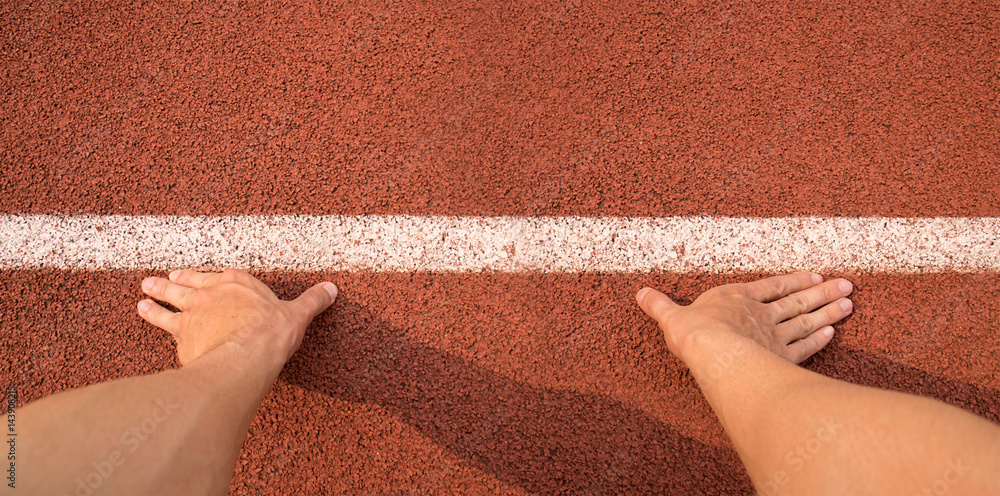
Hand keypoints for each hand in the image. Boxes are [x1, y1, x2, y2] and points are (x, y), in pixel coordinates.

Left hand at [137, 269, 337, 365]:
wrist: (244, 357)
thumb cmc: (270, 333)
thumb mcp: (298, 315)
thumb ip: (312, 301)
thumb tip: (331, 289)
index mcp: (238, 283)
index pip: (220, 275)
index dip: (208, 275)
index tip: (198, 273)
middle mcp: (211, 293)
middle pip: (188, 283)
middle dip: (173, 281)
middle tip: (156, 278)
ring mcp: (193, 314)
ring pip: (169, 301)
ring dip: (155, 298)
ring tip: (142, 296)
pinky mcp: (182, 335)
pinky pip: (163, 325)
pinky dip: (153, 319)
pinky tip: (145, 317)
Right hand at [636, 272, 852, 363]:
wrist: (714, 353)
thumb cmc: (694, 334)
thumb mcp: (671, 317)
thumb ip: (659, 305)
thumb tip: (639, 292)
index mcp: (737, 298)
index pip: (772, 286)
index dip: (793, 280)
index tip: (815, 274)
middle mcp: (761, 314)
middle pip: (797, 301)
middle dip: (823, 292)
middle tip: (847, 284)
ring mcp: (774, 335)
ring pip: (807, 321)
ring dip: (829, 311)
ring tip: (849, 303)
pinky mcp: (780, 357)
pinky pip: (804, 346)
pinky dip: (819, 339)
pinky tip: (833, 333)